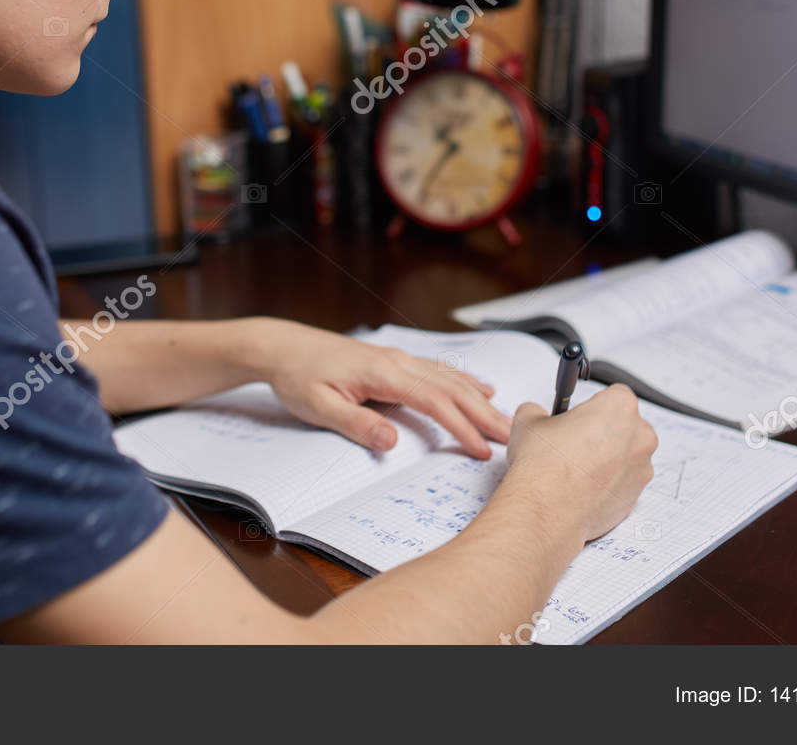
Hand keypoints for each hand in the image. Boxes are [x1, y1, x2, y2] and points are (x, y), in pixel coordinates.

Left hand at [245, 320, 511, 457]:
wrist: (283, 347)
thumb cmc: (298, 377)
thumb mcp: (318, 407)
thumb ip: (356, 423)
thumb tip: (391, 442)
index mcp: (383, 373)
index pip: (434, 403)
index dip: (461, 427)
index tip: (481, 449)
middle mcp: (397, 361)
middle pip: (451, 389)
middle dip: (484, 414)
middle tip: (513, 438)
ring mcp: (398, 358)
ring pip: (449, 379)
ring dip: (479, 400)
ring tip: (506, 420)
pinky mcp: (393, 360)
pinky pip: (438, 371)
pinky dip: (463, 382)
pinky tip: (480, 389)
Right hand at [503, 385, 657, 542]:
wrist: (545, 511)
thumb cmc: (543, 466)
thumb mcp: (528, 420)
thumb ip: (538, 410)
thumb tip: (537, 415)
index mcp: (620, 408)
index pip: (614, 395)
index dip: (593, 406)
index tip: (579, 417)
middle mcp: (640, 437)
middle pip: (626, 426)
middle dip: (604, 432)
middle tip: (575, 443)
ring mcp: (641, 470)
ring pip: (626, 457)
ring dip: (607, 460)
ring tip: (574, 470)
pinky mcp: (635, 499)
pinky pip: (622, 484)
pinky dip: (607, 484)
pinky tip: (581, 489)